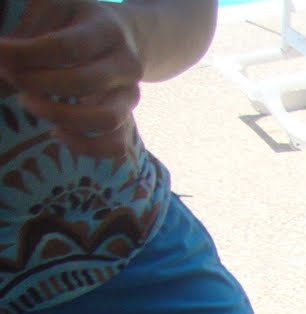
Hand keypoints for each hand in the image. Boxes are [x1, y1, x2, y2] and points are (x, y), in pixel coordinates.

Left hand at [0, 0, 143, 156]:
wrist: (118, 39)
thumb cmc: (72, 25)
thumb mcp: (53, 13)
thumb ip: (30, 32)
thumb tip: (2, 61)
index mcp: (106, 29)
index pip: (65, 47)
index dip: (27, 55)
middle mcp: (126, 64)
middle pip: (84, 83)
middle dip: (37, 84)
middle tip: (11, 78)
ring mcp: (130, 95)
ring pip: (106, 119)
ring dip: (61, 116)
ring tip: (30, 105)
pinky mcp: (128, 120)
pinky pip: (115, 145)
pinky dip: (85, 146)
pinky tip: (57, 132)